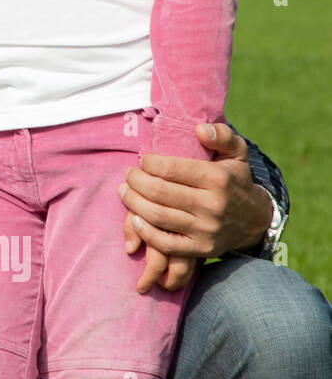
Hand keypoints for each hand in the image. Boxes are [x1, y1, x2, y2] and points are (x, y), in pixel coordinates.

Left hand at [120, 123, 272, 288]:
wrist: (254, 221)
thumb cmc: (234, 180)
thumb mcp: (236, 153)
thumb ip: (222, 135)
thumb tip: (200, 129)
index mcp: (218, 179)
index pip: (171, 169)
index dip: (149, 164)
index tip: (142, 160)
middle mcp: (212, 205)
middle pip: (159, 192)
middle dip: (136, 181)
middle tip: (128, 175)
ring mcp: (206, 230)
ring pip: (158, 216)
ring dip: (133, 203)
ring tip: (124, 191)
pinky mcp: (201, 248)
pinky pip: (165, 244)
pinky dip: (145, 232)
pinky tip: (135, 218)